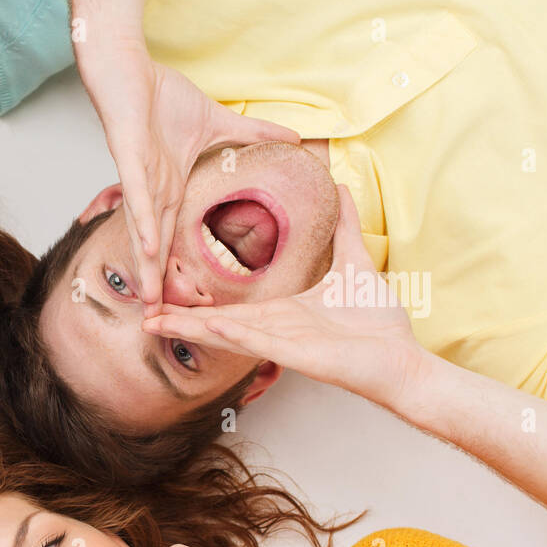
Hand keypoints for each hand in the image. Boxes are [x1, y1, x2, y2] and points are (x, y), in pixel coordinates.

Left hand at [75, 34, 300, 311]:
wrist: (129, 69)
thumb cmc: (161, 95)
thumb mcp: (217, 121)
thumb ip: (253, 133)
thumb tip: (295, 136)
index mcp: (169, 187)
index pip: (171, 237)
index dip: (173, 269)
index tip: (179, 301)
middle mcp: (152, 191)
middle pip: (154, 246)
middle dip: (156, 282)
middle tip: (158, 321)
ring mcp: (139, 177)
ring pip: (144, 229)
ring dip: (147, 264)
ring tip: (151, 299)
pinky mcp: (129, 158)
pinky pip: (139, 195)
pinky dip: (144, 219)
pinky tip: (149, 245)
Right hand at [142, 187, 425, 406]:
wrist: (402, 358)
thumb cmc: (378, 323)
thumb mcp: (354, 262)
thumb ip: (343, 226)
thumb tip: (340, 187)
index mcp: (281, 314)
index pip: (229, 310)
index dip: (196, 305)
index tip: (166, 299)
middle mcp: (275, 332)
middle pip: (217, 325)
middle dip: (179, 322)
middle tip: (143, 318)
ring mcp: (285, 345)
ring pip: (230, 335)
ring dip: (194, 329)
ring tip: (158, 323)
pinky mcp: (301, 356)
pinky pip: (263, 343)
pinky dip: (236, 335)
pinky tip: (211, 326)